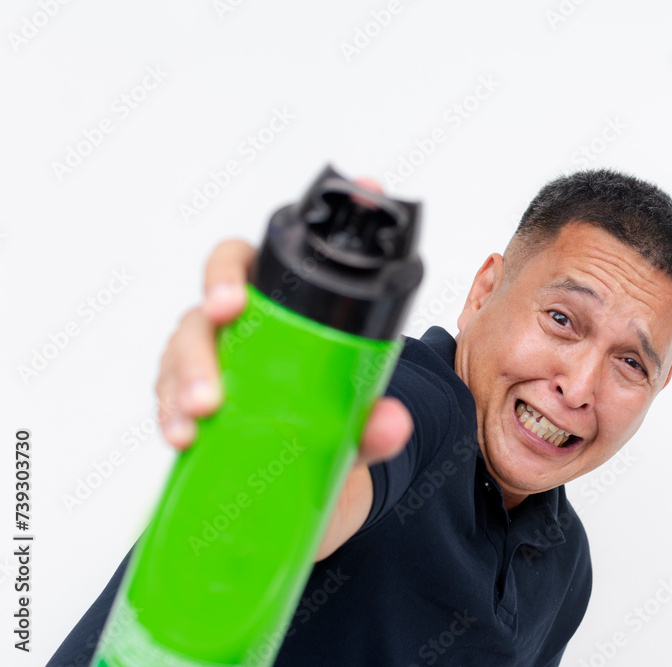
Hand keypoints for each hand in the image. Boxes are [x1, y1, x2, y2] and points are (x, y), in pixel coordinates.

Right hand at [154, 179, 411, 559]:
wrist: (322, 480)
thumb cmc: (333, 422)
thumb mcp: (358, 425)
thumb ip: (376, 424)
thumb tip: (393, 423)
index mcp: (277, 309)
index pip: (240, 266)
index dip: (224, 274)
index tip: (230, 304)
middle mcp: (235, 332)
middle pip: (197, 323)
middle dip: (195, 357)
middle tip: (209, 399)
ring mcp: (207, 369)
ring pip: (174, 364)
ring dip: (177, 394)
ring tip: (190, 430)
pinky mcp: (191, 410)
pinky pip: (168, 405)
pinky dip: (170, 421)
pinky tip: (182, 441)